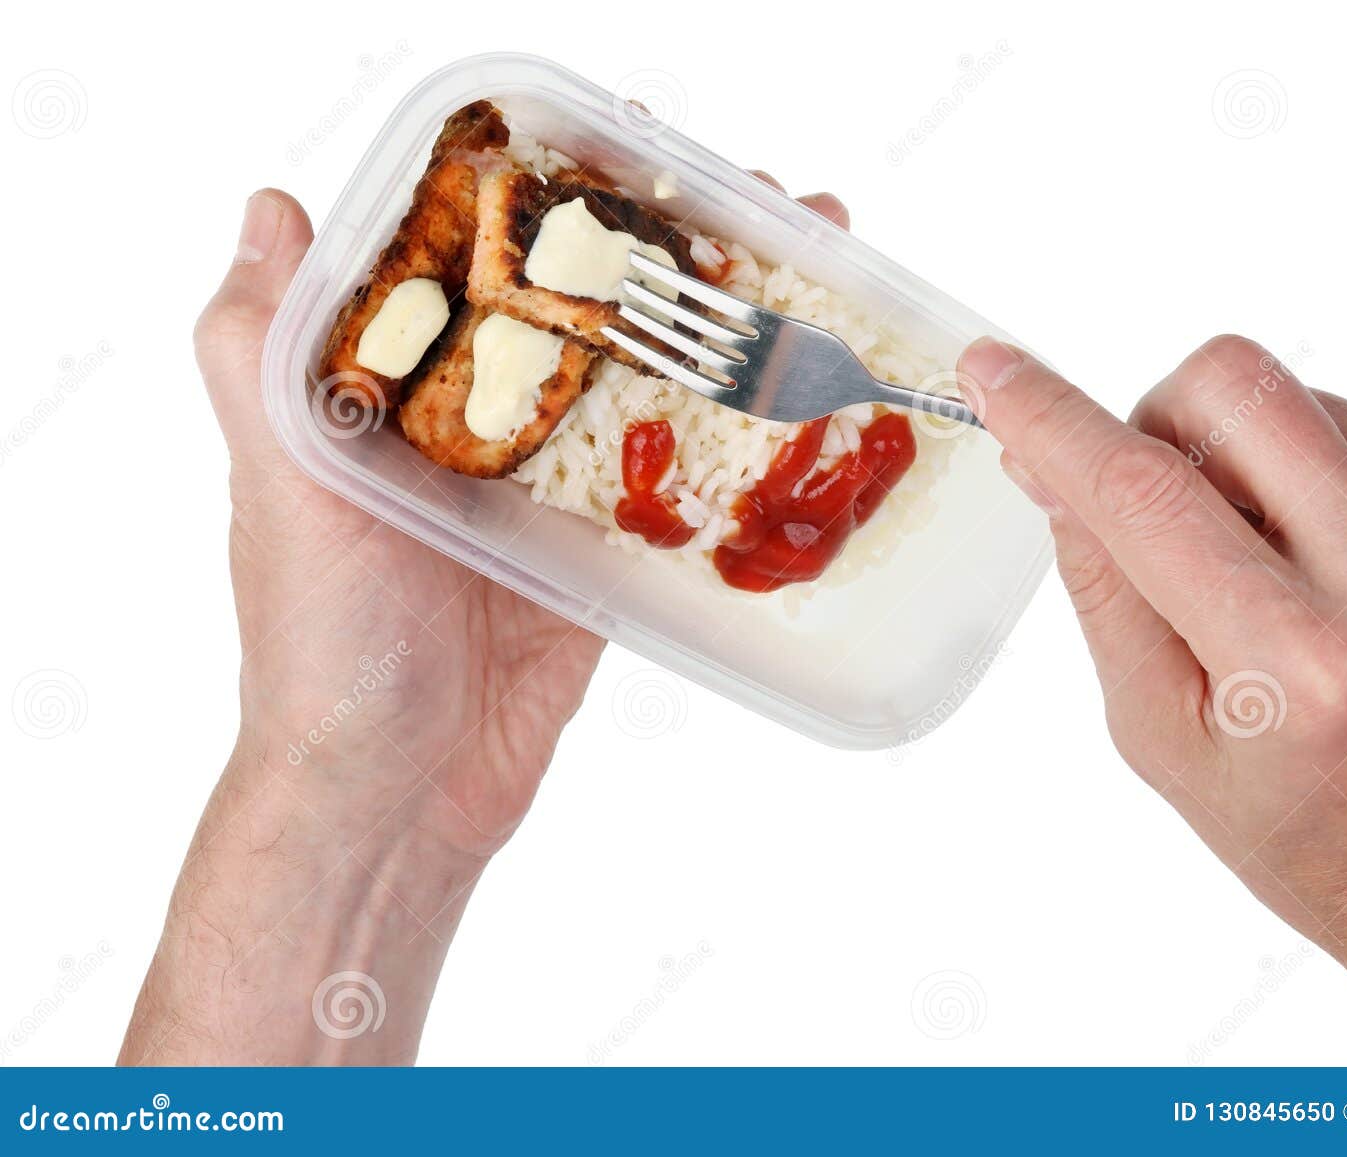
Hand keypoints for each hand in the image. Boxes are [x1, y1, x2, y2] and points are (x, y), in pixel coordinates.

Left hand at [124, 181, 850, 1064]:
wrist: (394, 796)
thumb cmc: (326, 647)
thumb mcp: (285, 488)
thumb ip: (264, 356)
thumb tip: (270, 211)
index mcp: (402, 391)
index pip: (481, 259)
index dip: (550, 191)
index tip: (621, 138)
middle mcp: (478, 428)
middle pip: (584, 311)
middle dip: (666, 249)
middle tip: (755, 198)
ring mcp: (550, 494)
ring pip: (644, 388)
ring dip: (718, 328)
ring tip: (806, 268)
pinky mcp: (604, 561)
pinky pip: (675, 490)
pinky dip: (732, 446)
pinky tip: (800, 404)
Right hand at [960, 333, 1346, 1063]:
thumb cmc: (1300, 818)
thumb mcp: (1157, 730)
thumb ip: (1101, 583)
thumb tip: (1045, 462)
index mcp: (1302, 665)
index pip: (1143, 496)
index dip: (1052, 421)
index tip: (993, 368)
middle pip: (1234, 386)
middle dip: (1164, 422)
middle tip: (1166, 510)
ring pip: (1301, 398)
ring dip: (1253, 463)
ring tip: (1275, 571)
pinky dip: (1324, 476)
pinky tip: (1336, 565)